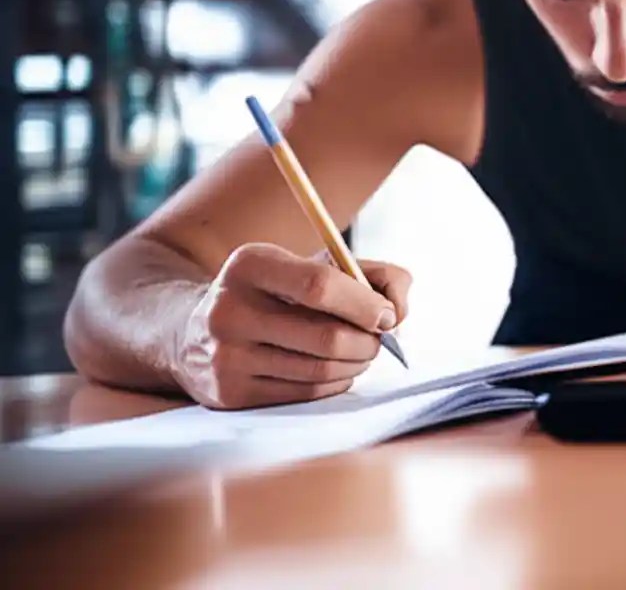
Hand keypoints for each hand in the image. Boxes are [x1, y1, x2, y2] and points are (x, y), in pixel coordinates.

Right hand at [173, 243, 412, 409]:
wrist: (195, 333)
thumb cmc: (276, 295)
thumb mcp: (312, 265)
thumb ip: (372, 274)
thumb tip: (398, 312)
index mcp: (250, 264)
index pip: (320, 285)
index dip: (365, 304)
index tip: (387, 316)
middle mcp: (230, 309)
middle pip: (326, 336)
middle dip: (367, 342)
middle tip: (377, 341)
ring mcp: (226, 356)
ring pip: (320, 370)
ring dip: (355, 365)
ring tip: (359, 353)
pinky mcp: (230, 394)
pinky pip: (306, 394)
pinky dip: (334, 384)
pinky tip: (335, 370)